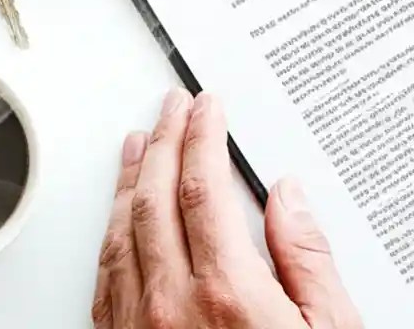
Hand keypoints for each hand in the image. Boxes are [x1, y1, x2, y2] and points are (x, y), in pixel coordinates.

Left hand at [92, 89, 362, 328]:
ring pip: (120, 233)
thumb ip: (307, 259)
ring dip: (129, 181)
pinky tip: (118, 222)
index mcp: (228, 293)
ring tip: (137, 146)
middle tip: (171, 107)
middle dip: (162, 141)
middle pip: (154, 199)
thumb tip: (287, 197)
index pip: (202, 187)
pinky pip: (106, 279)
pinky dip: (112, 235)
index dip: (202, 136)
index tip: (207, 107)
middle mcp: (172, 307)